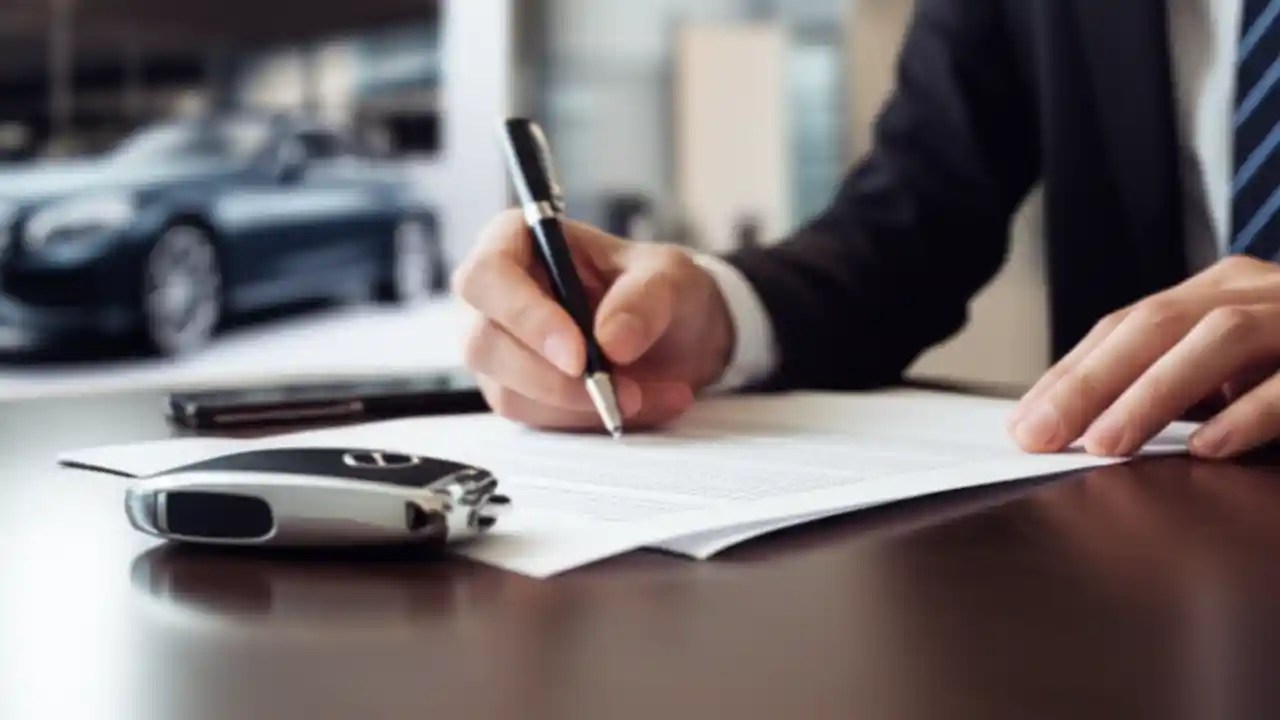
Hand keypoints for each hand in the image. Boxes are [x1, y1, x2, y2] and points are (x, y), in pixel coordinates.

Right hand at [453, 210, 734, 430]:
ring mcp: (498, 348)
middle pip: (484, 344)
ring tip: (645, 395)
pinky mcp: (516, 392)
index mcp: (516, 241)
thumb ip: (645, 300)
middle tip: (616, 391)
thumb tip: (611, 342)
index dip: (526, 318)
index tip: (578, 356)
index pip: (488, 276)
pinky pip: (535, 419)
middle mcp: (494, 296)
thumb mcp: (671, 278)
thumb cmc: (659, 289)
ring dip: (580, 405)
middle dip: (551, 378)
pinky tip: (634, 406)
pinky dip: (587, 420)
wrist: (677, 335)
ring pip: (508, 392)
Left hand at [1009, 256, 1279, 458]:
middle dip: (1090, 381)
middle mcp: (1258, 291)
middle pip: (1158, 323)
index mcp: (1223, 291)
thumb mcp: (1236, 371)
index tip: (1023, 423)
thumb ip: (1177, 387)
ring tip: (1104, 443)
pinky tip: (1206, 448)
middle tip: (1041, 436)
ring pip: (1220, 337)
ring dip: (1154, 392)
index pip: (1128, 325)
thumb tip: (1081, 428)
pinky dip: (1247, 413)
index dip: (1072, 373)